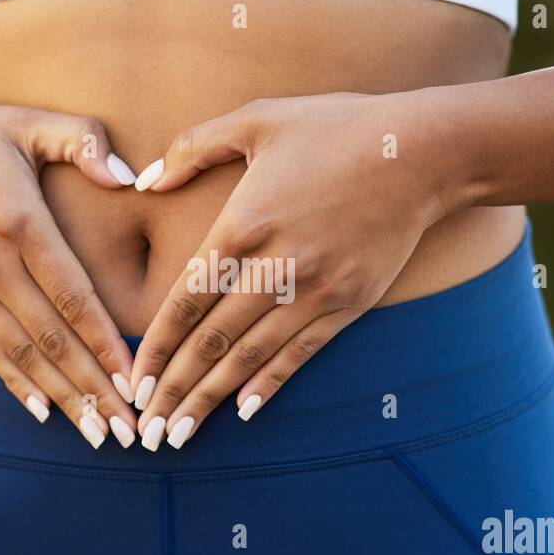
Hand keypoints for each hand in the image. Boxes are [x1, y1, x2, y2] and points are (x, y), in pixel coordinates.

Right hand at [0, 99, 140, 447]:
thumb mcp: (25, 122)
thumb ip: (82, 140)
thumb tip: (128, 177)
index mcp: (18, 220)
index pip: (72, 295)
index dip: (105, 342)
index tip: (136, 379)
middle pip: (51, 337)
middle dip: (94, 388)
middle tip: (130, 430)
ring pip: (21, 354)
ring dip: (62, 398)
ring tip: (98, 435)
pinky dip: (17, 384)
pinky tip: (45, 412)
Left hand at [128, 92, 448, 448]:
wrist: (420, 152)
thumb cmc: (336, 127)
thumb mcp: (257, 118)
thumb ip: (193, 147)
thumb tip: (144, 181)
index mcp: (242, 224)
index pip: (185, 300)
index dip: (155, 347)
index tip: (133, 382)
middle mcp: (274, 266)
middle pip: (210, 342)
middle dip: (173, 390)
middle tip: (143, 430)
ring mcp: (314, 290)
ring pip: (250, 357)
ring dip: (210, 401)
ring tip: (179, 436)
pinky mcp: (348, 303)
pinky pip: (300, 354)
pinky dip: (269, 385)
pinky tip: (243, 411)